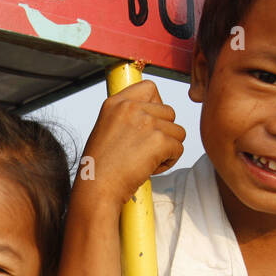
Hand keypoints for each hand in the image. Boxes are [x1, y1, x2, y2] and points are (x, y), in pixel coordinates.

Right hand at [77, 81, 185, 209]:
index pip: (150, 88)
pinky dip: (169, 161)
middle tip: (144, 151)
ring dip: (167, 148)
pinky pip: (178, 148)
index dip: (156, 106)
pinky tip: (150, 168)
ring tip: (146, 161)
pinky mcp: (158, 140)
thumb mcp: (106, 130)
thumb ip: (127, 117)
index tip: (148, 125)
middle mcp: (130, 107)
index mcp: (115, 102)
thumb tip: (153, 115)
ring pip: (177, 131)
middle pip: (168, 112)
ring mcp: (146, 122)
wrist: (96, 188)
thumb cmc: (100, 167)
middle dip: (163, 132)